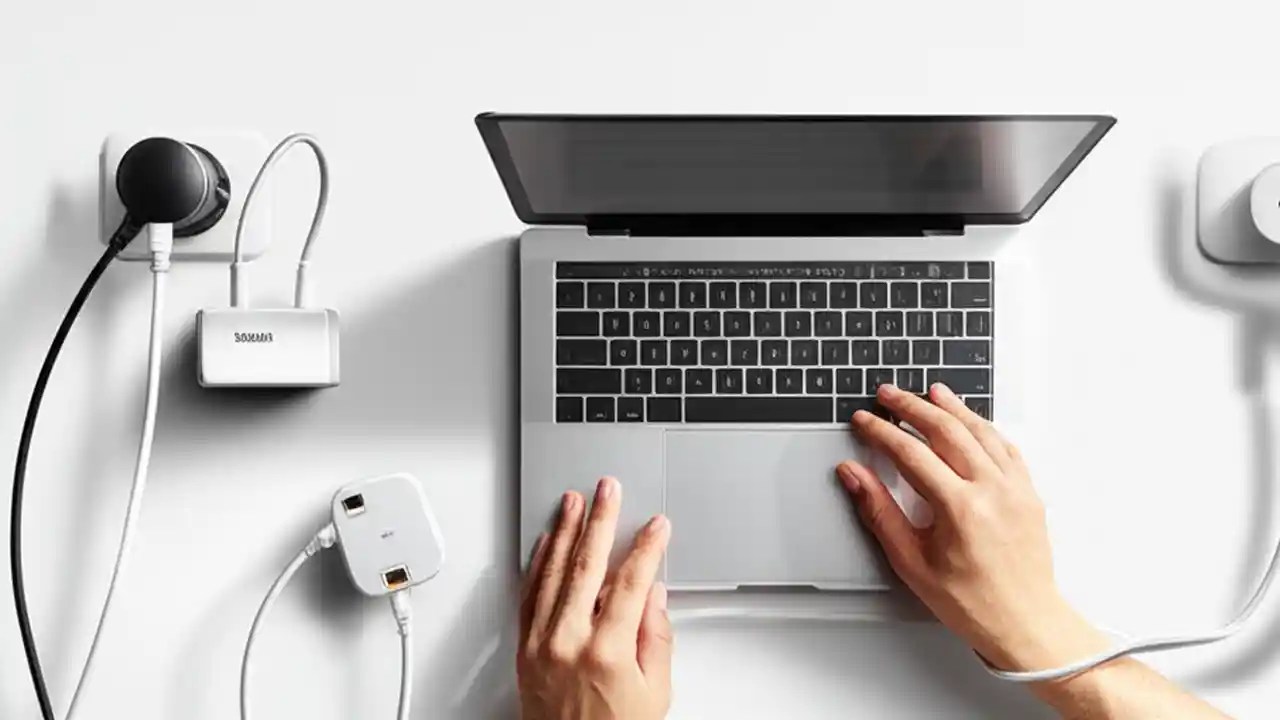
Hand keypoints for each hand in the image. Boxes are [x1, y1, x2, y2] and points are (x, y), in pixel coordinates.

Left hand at [518, 477, 673, 719]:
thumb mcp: (655, 692)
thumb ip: (656, 638)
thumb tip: (653, 595)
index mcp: (607, 651)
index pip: (631, 582)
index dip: (646, 548)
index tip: (656, 526)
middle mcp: (568, 642)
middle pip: (587, 565)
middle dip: (600, 520)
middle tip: (608, 490)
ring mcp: (541, 643)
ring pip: (552, 572)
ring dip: (564, 531)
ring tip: (574, 502)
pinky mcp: (524, 649)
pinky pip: (529, 594)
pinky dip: (538, 563)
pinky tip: (545, 542)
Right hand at [838, 383, 1107, 673]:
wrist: (1024, 622)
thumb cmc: (971, 602)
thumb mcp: (911, 561)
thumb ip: (879, 511)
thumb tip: (854, 476)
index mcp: (960, 508)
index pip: (911, 453)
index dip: (881, 432)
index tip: (865, 421)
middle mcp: (992, 491)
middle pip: (946, 430)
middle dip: (912, 407)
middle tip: (889, 394)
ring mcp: (1015, 488)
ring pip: (980, 431)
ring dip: (951, 407)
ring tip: (930, 392)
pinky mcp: (1029, 492)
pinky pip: (1006, 447)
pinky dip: (984, 427)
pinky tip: (972, 420)